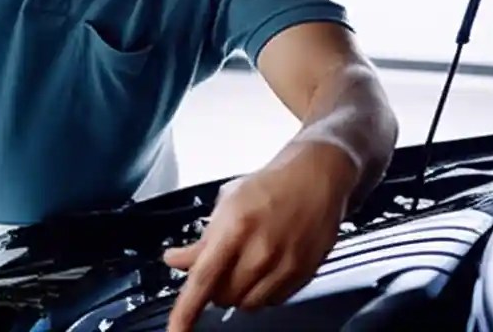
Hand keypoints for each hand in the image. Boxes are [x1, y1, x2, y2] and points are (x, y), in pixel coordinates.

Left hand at [162, 143, 356, 331]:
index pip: (203, 278)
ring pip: (246, 304)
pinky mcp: (302, 274)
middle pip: (223, 296)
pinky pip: (271, 301)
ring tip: (242, 266)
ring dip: (236, 293)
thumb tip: (178, 261)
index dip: (185, 311)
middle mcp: (260, 250)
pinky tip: (263, 268)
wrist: (316, 177)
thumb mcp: (227, 202)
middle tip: (217, 268)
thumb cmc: (271, 185)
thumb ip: (202, 238)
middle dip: (213, 288)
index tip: (176, 331)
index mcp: (235, 227)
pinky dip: (260, 292)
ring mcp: (284, 265)